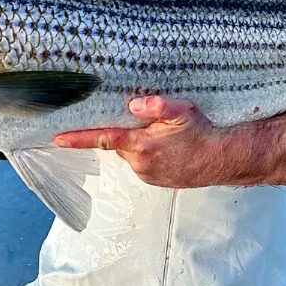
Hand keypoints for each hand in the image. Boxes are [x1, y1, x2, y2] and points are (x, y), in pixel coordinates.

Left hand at [55, 95, 285, 189]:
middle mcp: (141, 164)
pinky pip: (145, 161)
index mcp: (142, 146)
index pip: (102, 138)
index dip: (78, 138)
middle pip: (119, 143)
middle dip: (123, 131)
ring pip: (133, 152)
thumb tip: (133, 105)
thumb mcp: (183, 111)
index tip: (57, 139)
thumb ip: (156, 106)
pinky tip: (169, 143)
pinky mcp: (160, 180)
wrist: (229, 159)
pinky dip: (150, 151)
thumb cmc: (207, 132)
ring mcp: (150, 174)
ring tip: (164, 131)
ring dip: (139, 141)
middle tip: (141, 118)